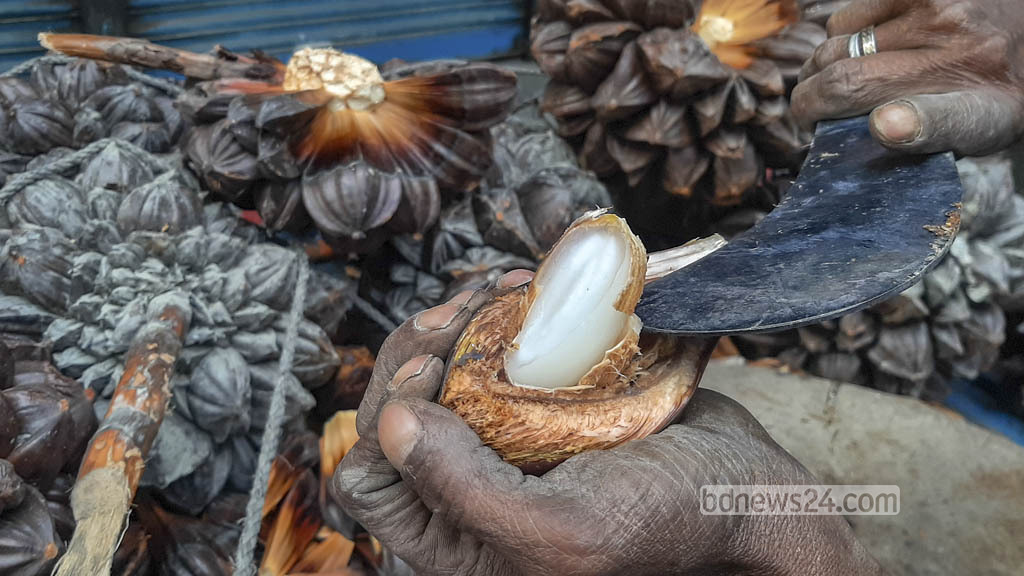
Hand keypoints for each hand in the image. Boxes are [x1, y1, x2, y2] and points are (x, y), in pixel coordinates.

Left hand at [332, 271, 882, 575]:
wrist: (750, 492)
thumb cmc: (669, 526)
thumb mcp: (564, 533)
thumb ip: (464, 493)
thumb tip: (391, 424)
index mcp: (459, 541)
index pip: (373, 479)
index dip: (386, 418)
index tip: (432, 369)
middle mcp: (470, 491)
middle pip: (398, 410)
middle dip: (419, 347)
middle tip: (460, 311)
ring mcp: (505, 439)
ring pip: (442, 367)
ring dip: (459, 317)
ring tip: (499, 287)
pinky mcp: (541, 400)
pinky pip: (493, 347)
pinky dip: (499, 309)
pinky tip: (523, 286)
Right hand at [792, 0, 1023, 155]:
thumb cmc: (994, 90)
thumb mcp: (981, 127)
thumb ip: (934, 133)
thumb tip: (884, 127)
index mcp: (981, 102)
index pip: (936, 120)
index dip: (899, 127)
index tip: (876, 130)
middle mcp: (960, 50)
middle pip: (845, 81)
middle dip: (809, 103)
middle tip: (810, 114)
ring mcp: (937, 10)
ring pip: (835, 46)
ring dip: (823, 68)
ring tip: (838, 79)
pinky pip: (846, 16)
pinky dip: (841, 36)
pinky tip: (862, 47)